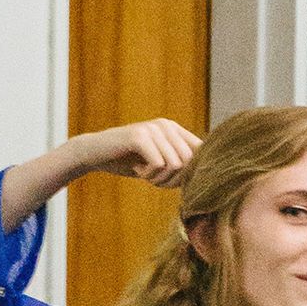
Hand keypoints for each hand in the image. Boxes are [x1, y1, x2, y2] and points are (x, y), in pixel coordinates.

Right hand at [80, 119, 201, 186]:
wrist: (96, 154)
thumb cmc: (131, 162)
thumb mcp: (161, 164)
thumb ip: (183, 166)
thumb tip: (210, 179)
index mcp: (176, 130)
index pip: (201, 155)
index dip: (189, 175)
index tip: (170, 180)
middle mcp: (167, 125)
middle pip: (189, 164)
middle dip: (174, 180)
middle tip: (155, 179)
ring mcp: (153, 128)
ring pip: (175, 166)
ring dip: (160, 179)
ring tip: (145, 173)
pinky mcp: (140, 136)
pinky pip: (159, 165)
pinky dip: (148, 175)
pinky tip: (137, 168)